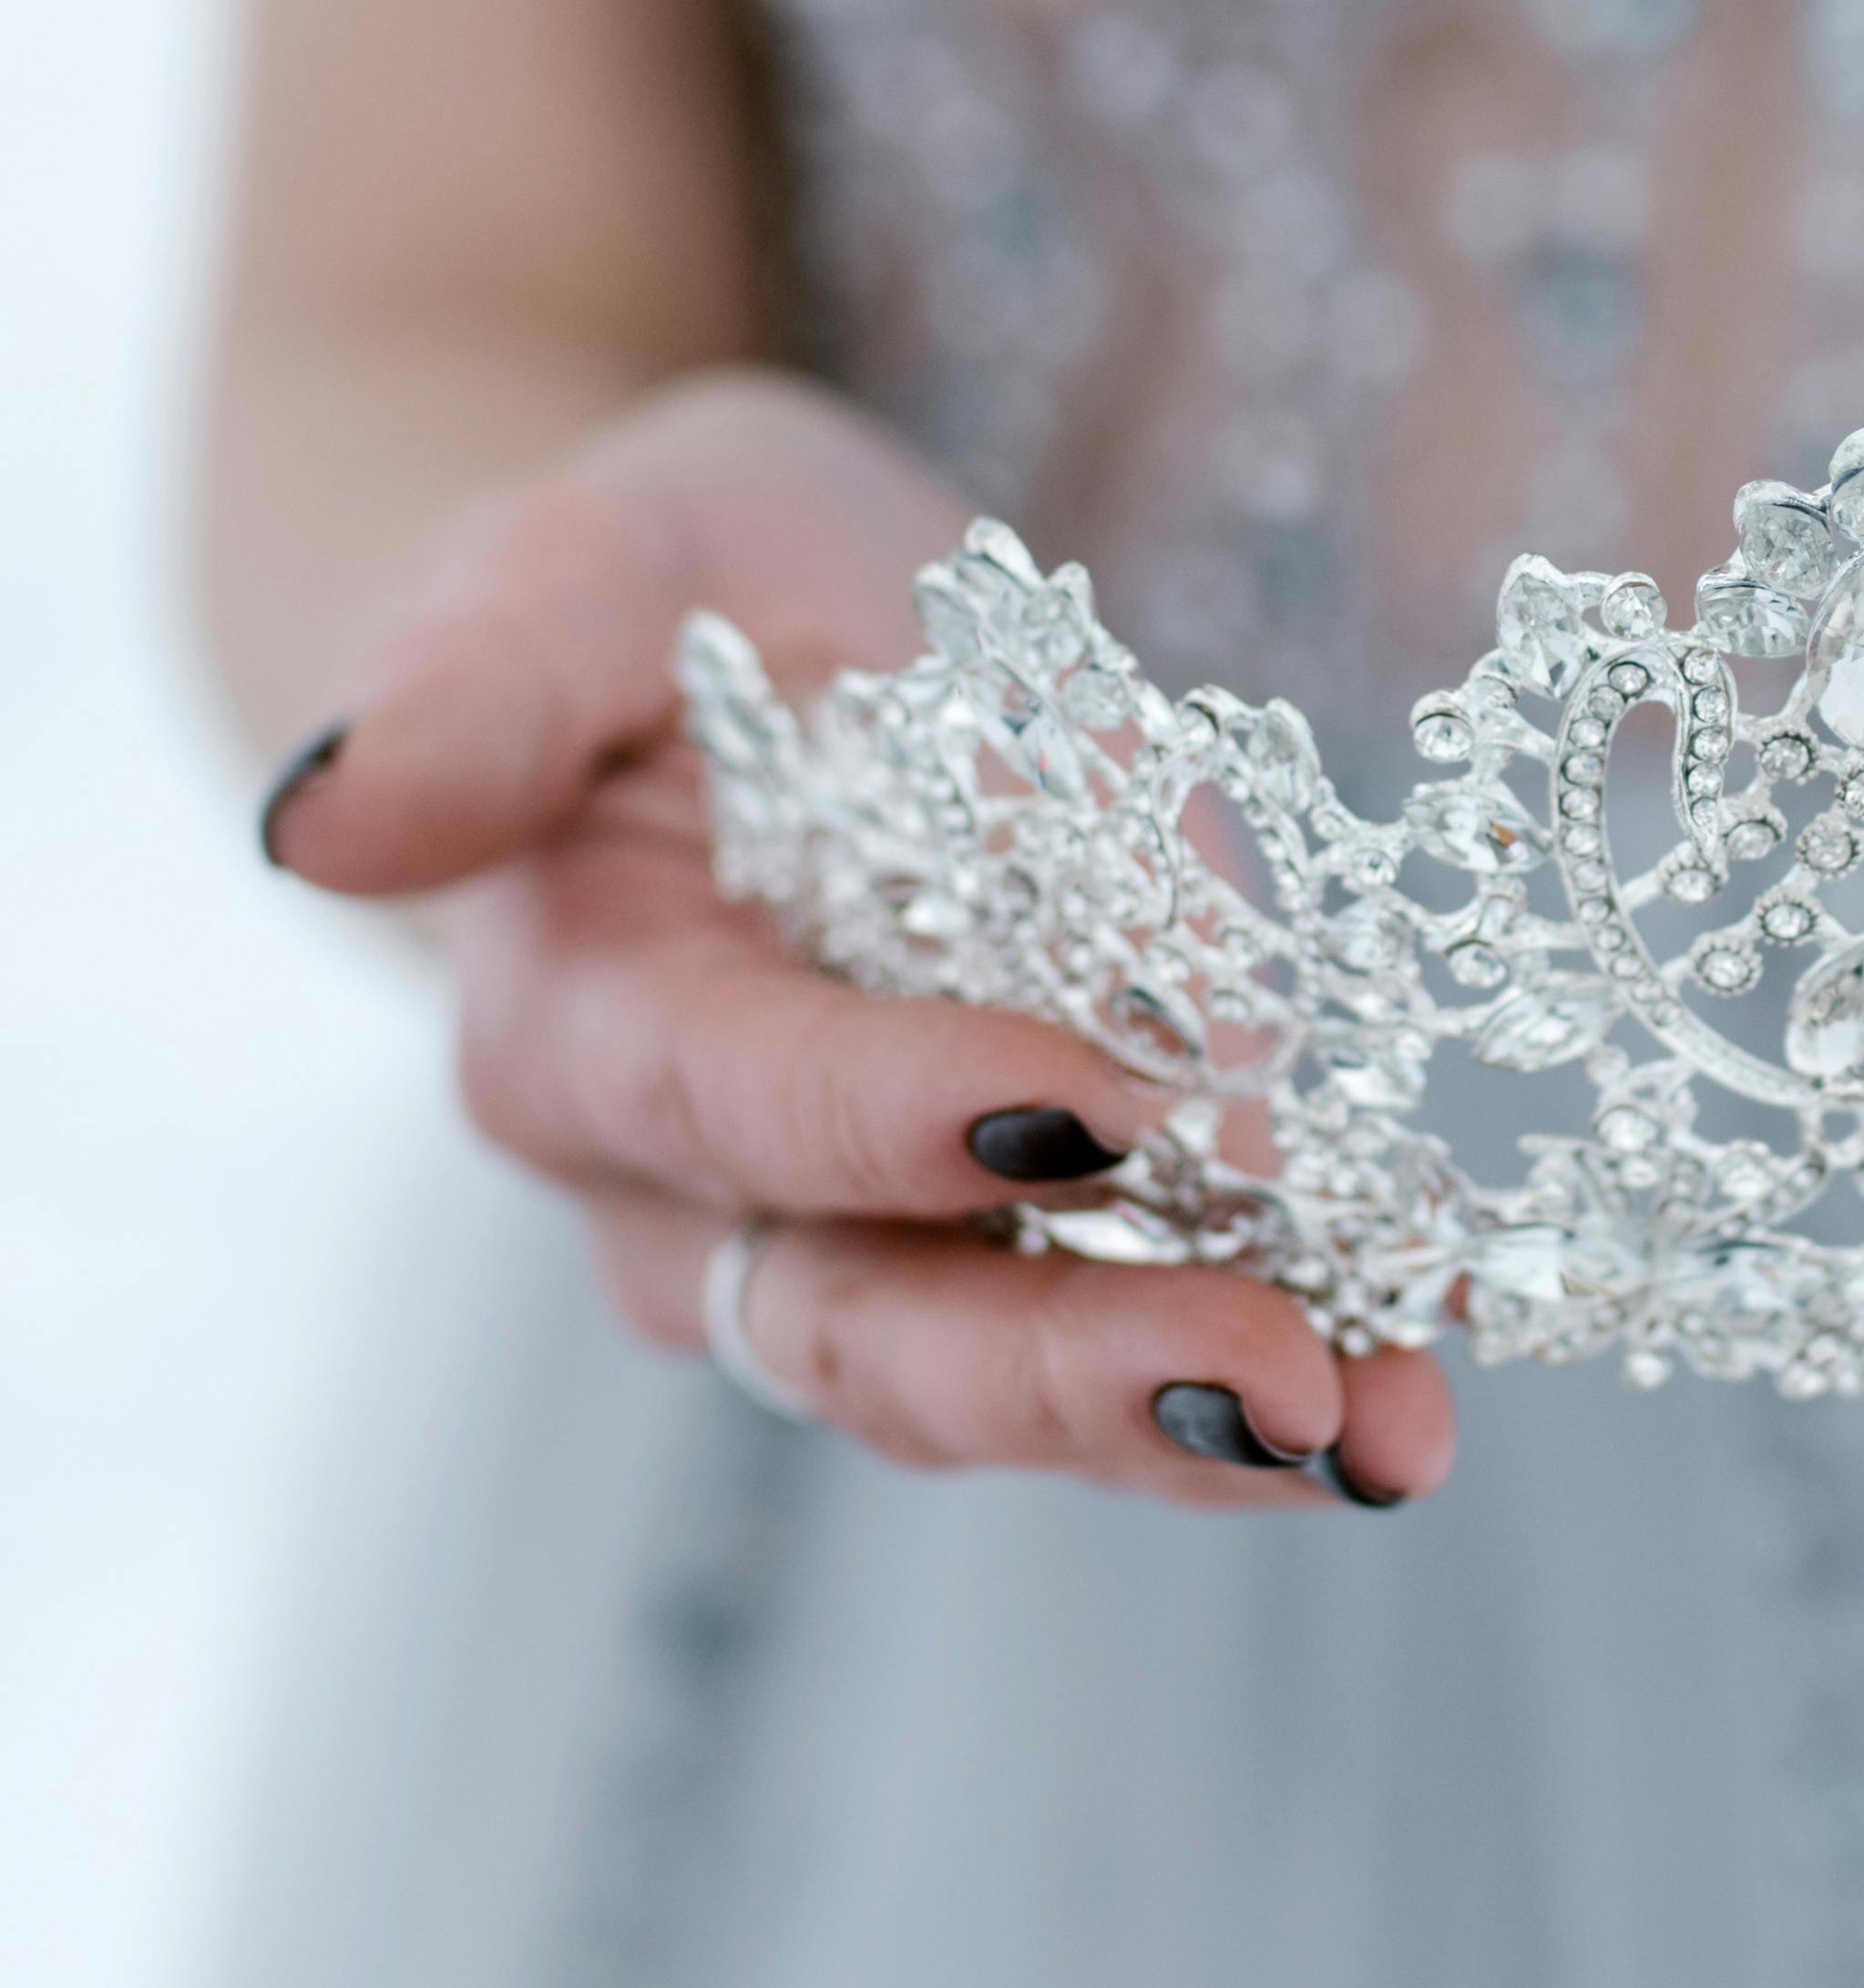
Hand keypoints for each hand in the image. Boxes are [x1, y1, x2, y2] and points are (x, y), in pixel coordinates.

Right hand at [255, 372, 1453, 1509]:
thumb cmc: (670, 597)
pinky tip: (1421, 1385)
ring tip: (1386, 1432)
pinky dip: (1285, 1378)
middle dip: (1079, 1370)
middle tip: (1277, 1379)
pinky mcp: (1019, 1261)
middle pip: (870, 1335)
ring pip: (1009, 1393)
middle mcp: (704, 1200)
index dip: (903, 1121)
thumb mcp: (590, 555)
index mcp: (583, 1031)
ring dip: (1202, 1426)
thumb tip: (317, 821)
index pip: (743, 1109)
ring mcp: (869, 1255)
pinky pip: (1131, 1354)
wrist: (747, 664)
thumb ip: (482, 676)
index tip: (1092, 1112)